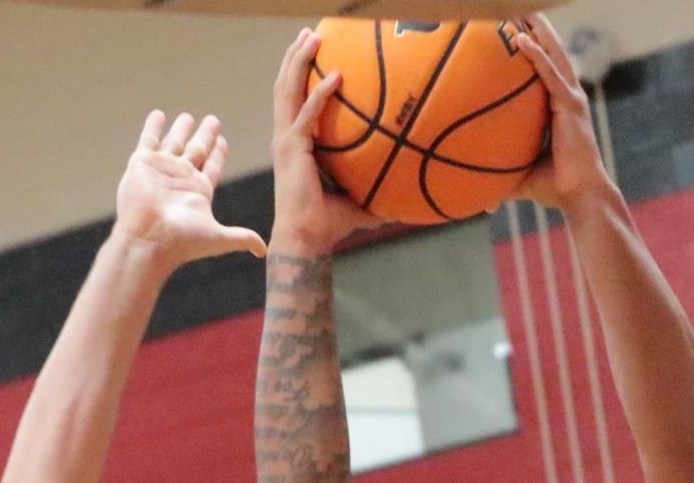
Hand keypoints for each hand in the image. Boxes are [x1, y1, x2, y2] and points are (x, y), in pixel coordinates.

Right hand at [114, 111, 266, 267]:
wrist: (148, 239)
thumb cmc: (182, 241)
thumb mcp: (219, 237)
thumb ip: (242, 237)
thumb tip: (264, 251)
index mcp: (199, 192)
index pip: (212, 167)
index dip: (218, 154)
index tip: (223, 141)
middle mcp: (180, 179)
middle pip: (196, 151)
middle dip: (205, 136)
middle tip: (213, 120)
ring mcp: (161, 170)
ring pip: (174, 143)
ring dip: (181, 130)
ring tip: (188, 116)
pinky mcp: (142, 163)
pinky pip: (149, 139)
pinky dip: (153, 127)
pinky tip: (158, 114)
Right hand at [270, 28, 381, 253]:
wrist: (307, 238)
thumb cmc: (328, 224)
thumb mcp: (359, 202)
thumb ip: (378, 194)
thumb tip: (407, 203)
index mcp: (296, 144)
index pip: (294, 101)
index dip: (300, 76)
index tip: (313, 54)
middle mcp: (286, 137)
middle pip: (286, 87)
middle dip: (296, 57)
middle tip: (309, 33)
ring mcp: (286, 140)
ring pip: (287, 90)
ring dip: (299, 62)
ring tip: (311, 37)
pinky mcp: (292, 148)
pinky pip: (308, 113)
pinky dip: (320, 93)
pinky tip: (337, 75)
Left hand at [512, 15, 618, 214]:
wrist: (580, 197)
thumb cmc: (554, 189)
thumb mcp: (520, 178)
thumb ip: (500, 181)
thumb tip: (481, 202)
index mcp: (558, 108)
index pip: (543, 70)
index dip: (531, 47)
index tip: (513, 29)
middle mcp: (567, 98)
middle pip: (550, 53)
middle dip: (535, 28)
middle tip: (516, 9)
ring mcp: (572, 99)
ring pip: (553, 55)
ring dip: (538, 30)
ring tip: (521, 9)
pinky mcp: (572, 106)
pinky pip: (550, 75)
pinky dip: (537, 56)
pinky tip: (522, 39)